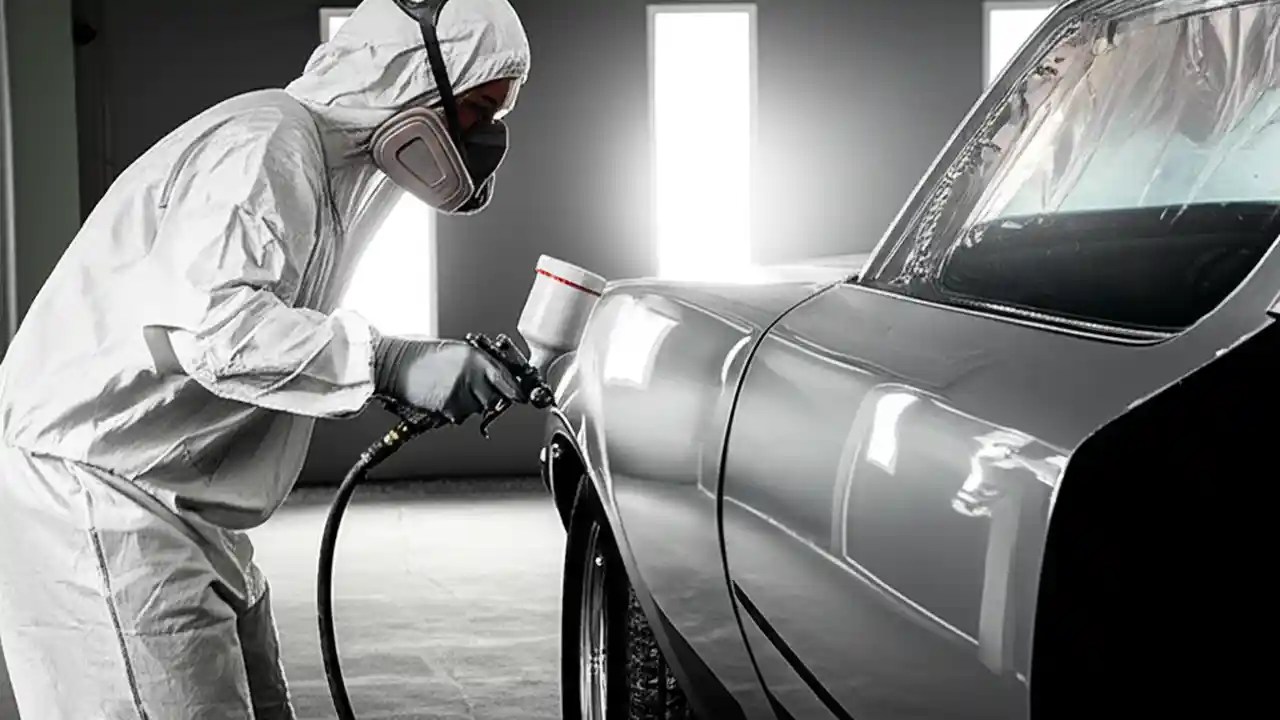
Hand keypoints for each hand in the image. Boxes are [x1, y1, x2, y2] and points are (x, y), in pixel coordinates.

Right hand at [372, 337, 523, 424]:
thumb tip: (501, 377)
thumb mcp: (458, 350)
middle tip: (472, 389)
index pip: (507, 381)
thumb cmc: (422, 354)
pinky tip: (442, 395)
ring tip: (451, 388)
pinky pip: (460, 416)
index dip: (515, 391)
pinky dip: (455, 410)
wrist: (395, 365)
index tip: (520, 396)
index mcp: (476, 359)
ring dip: (470, 404)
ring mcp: (460, 395)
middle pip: (494, 400)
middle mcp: (471, 377)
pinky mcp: (448, 409)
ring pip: (477, 410)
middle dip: (488, 397)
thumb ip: (481, 363)